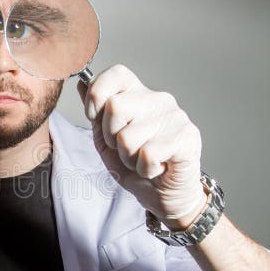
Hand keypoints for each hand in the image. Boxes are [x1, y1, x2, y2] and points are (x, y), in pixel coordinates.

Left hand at [78, 64, 205, 227]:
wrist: (163, 196)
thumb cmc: (135, 166)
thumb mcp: (105, 140)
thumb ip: (95, 113)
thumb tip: (81, 83)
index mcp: (138, 94)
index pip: (116, 74)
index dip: (97, 96)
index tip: (96, 117)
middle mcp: (159, 100)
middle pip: (115, 106)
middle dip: (110, 137)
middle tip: (125, 150)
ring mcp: (175, 117)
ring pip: (128, 137)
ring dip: (128, 159)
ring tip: (141, 161)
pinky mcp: (188, 137)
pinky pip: (148, 154)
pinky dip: (144, 169)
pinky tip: (155, 168)